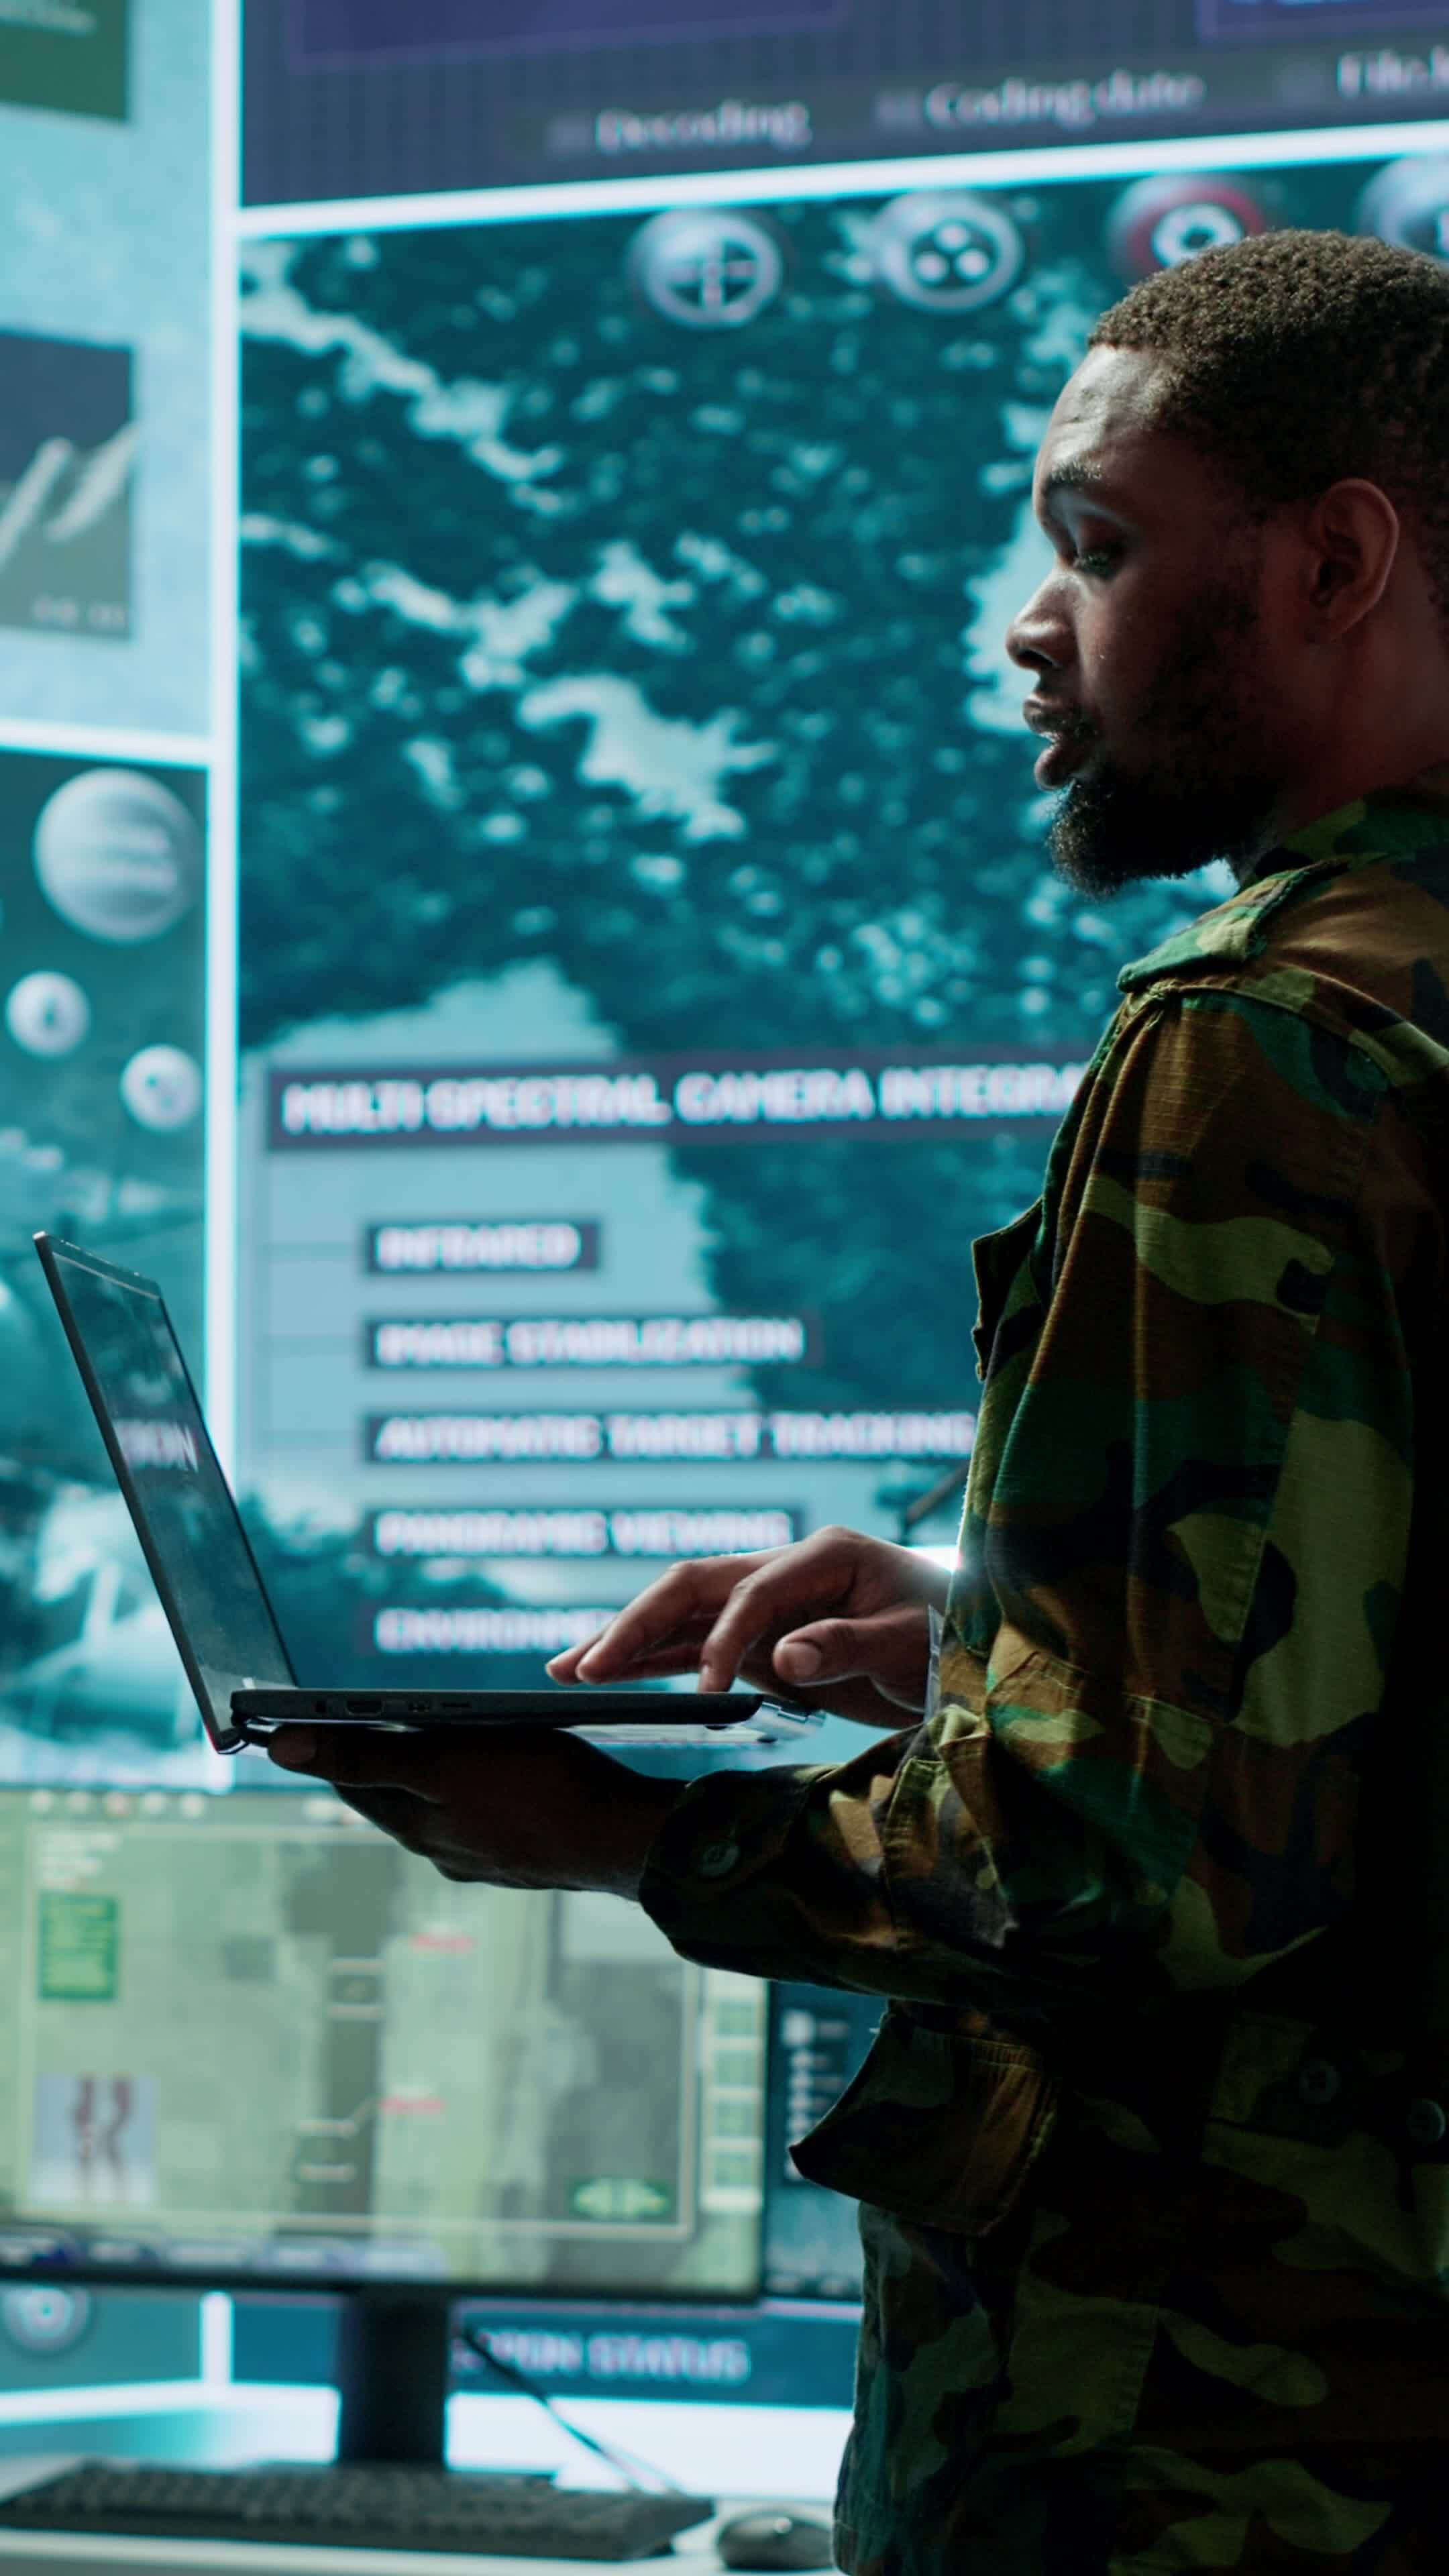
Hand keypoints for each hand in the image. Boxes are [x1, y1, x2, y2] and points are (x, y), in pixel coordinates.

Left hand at [264, 1724, 686, 1897]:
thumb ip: (364, 1756)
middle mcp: (440, 1850)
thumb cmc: (540, 1787)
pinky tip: (490, 1777)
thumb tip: (282, 1747)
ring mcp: (481, 1859)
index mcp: (415, 1824)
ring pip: (436, 1810)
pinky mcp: (518, 1859)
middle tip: (362, 1720)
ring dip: (425, 1778)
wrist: (624, 1838)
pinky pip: (478, 1821)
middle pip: (390, 1798)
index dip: (327, 1746)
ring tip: (430, 1739)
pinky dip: (470, 1795)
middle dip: (373, 1761)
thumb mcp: (446, 1761)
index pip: (351, 1781)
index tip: (308, 1715)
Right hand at [547, 1524, 949, 1728]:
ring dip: (625, 1641)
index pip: (753, 1593)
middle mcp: (783, 1571)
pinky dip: (653, 1660)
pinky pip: (694, 1645)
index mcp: (823, 1556)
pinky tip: (608, 1675)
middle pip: (692, 1587)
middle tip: (586, 1667)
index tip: (710, 1687)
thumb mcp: (913, 1641)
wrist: (967, 1644)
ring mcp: (765, 1604)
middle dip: (636, 1625)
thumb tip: (783, 1657)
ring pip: (680, 1614)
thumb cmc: (949, 1633)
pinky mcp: (760, 1639)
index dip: (725, 1638)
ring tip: (566, 1670)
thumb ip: (849, 1645)